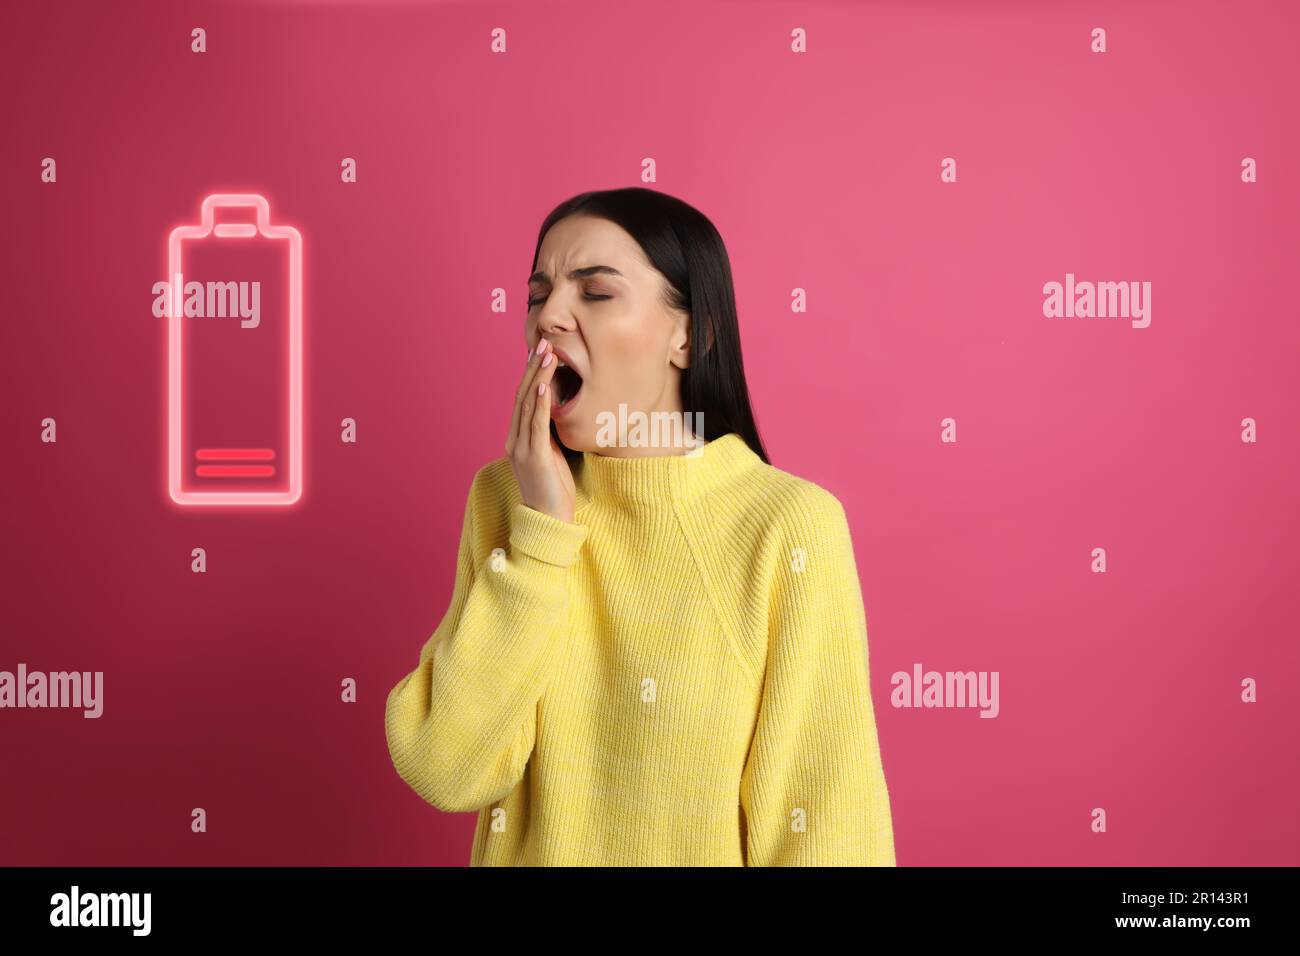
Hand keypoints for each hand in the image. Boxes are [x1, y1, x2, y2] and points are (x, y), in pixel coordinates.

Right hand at [506, 338, 575, 522]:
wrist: (549, 520)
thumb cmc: (555, 489)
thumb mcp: (552, 455)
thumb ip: (550, 434)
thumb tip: (560, 411)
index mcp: (517, 438)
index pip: (522, 399)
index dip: (530, 374)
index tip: (540, 352)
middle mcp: (514, 440)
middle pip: (522, 396)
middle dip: (533, 368)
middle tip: (543, 342)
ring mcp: (521, 448)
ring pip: (528, 405)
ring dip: (538, 377)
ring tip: (547, 355)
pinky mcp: (533, 457)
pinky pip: (536, 425)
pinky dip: (540, 403)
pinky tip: (545, 386)